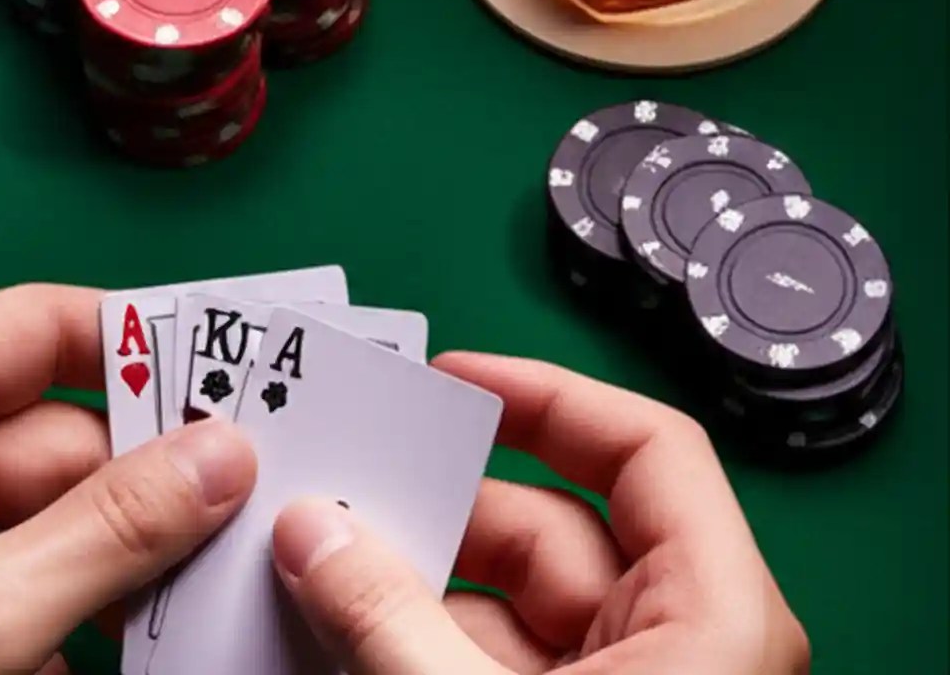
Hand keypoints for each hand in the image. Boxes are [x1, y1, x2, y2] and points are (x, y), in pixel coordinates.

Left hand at [0, 284, 256, 673]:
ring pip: (51, 513)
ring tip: (192, 593)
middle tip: (243, 516)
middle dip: (145, 487)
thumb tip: (217, 459)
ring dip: (118, 560)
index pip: (33, 330)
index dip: (140, 346)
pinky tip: (121, 641)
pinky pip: (22, 572)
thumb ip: (110, 532)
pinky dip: (75, 607)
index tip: (235, 378)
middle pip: (57, 434)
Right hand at [272, 352, 809, 674]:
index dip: (549, 397)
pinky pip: (482, 654)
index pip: (646, 452)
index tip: (457, 379)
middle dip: (437, 507)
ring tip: (317, 559)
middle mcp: (672, 639)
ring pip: (501, 599)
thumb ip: (391, 619)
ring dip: (408, 580)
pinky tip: (338, 627)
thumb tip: (315, 533)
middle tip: (345, 483)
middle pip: (548, 525)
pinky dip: (413, 639)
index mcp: (710, 615)